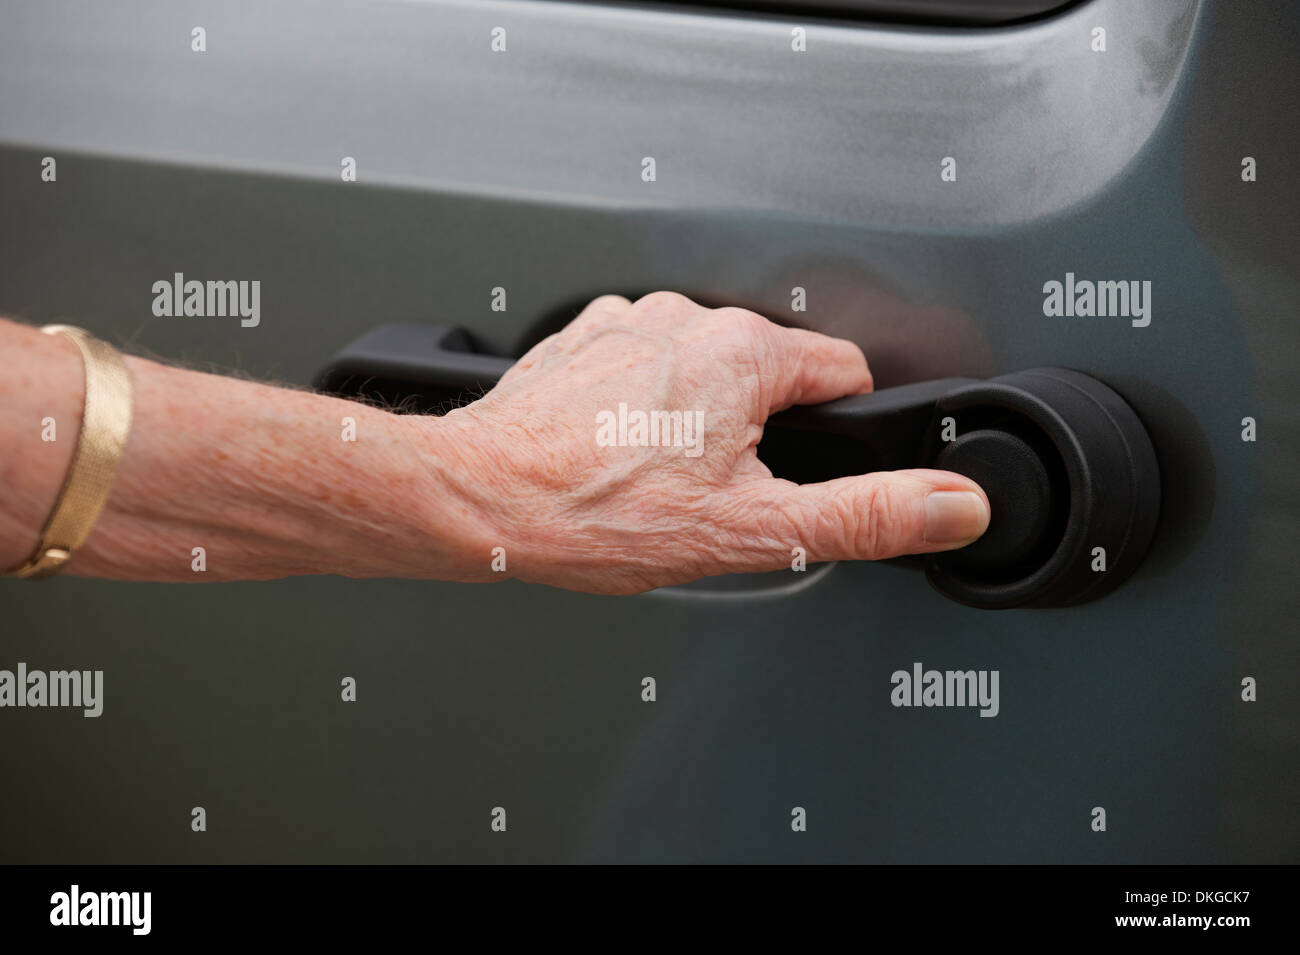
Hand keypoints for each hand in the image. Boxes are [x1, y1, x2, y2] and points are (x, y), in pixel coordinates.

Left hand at [429, 292, 989, 593]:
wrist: (481, 501)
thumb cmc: (595, 513)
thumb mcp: (752, 530)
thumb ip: (865, 514)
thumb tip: (951, 504)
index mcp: (744, 352)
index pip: (845, 373)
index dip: (837, 433)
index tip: (795, 473)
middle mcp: (687, 317)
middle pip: (771, 372)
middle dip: (762, 430)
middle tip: (714, 490)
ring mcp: (629, 322)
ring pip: (706, 368)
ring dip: (701, 415)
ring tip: (657, 474)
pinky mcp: (585, 339)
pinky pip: (646, 365)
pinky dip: (645, 403)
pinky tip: (618, 450)